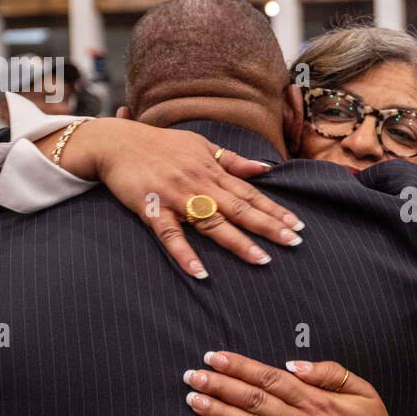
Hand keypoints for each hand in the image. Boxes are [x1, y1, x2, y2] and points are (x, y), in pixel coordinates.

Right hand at [35, 118, 304, 276]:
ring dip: (237, 242)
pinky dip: (184, 254)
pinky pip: (170, 236)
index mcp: (213, 171)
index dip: (275, 210)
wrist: (118, 142)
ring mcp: (176, 198)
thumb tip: (266, 169)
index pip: (251, 194)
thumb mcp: (202, 145)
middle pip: (239, 209)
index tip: (298, 225)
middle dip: (268, 226)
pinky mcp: (152, 209)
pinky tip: (200, 273)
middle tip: (294, 243)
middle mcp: (199, 184)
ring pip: (212, 223)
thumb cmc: (162, 145)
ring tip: (261, 260)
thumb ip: (234, 161)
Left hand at [183, 351, 416, 415]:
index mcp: (318, 401)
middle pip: (254, 400)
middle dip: (220, 386)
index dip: (240, 366)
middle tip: (192, 375)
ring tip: (194, 400)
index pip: (270, 378)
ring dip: (219, 414)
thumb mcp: (364, 391)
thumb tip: (292, 364)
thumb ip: (330, 373)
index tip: (214, 357)